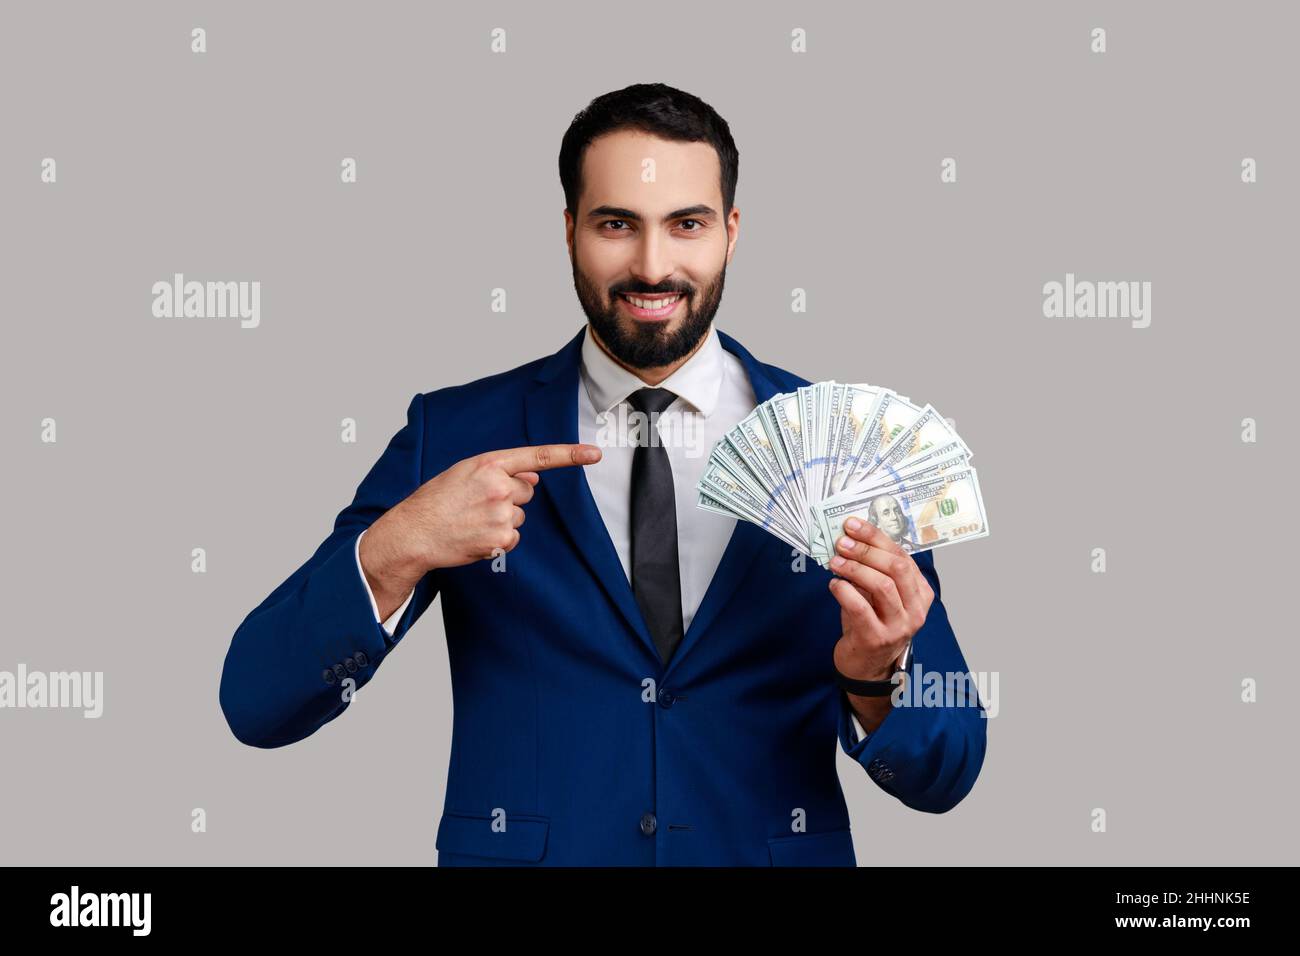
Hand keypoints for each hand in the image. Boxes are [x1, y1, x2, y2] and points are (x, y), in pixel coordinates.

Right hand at [365, 443, 602, 576]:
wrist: (415, 532)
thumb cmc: (437, 500)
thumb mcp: (464, 473)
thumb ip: (500, 471)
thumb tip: (533, 477)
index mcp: (489, 464)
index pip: (538, 457)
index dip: (569, 455)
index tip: (595, 454)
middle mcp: (499, 486)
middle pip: (527, 491)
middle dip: (509, 497)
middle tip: (477, 503)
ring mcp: (502, 514)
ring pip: (519, 516)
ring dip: (501, 519)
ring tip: (472, 520)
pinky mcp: (501, 539)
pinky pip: (513, 537)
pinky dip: (498, 539)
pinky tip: (475, 535)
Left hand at [827, 517, 933, 680]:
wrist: (867, 666)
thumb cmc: (871, 623)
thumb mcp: (879, 595)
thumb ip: (873, 570)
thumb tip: (851, 538)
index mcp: (920, 593)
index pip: (902, 556)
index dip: (877, 538)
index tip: (853, 525)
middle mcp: (915, 609)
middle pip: (896, 568)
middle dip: (866, 550)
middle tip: (842, 542)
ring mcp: (899, 626)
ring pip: (882, 586)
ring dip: (855, 568)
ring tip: (835, 562)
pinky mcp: (877, 638)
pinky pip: (860, 608)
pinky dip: (844, 591)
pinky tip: (834, 585)